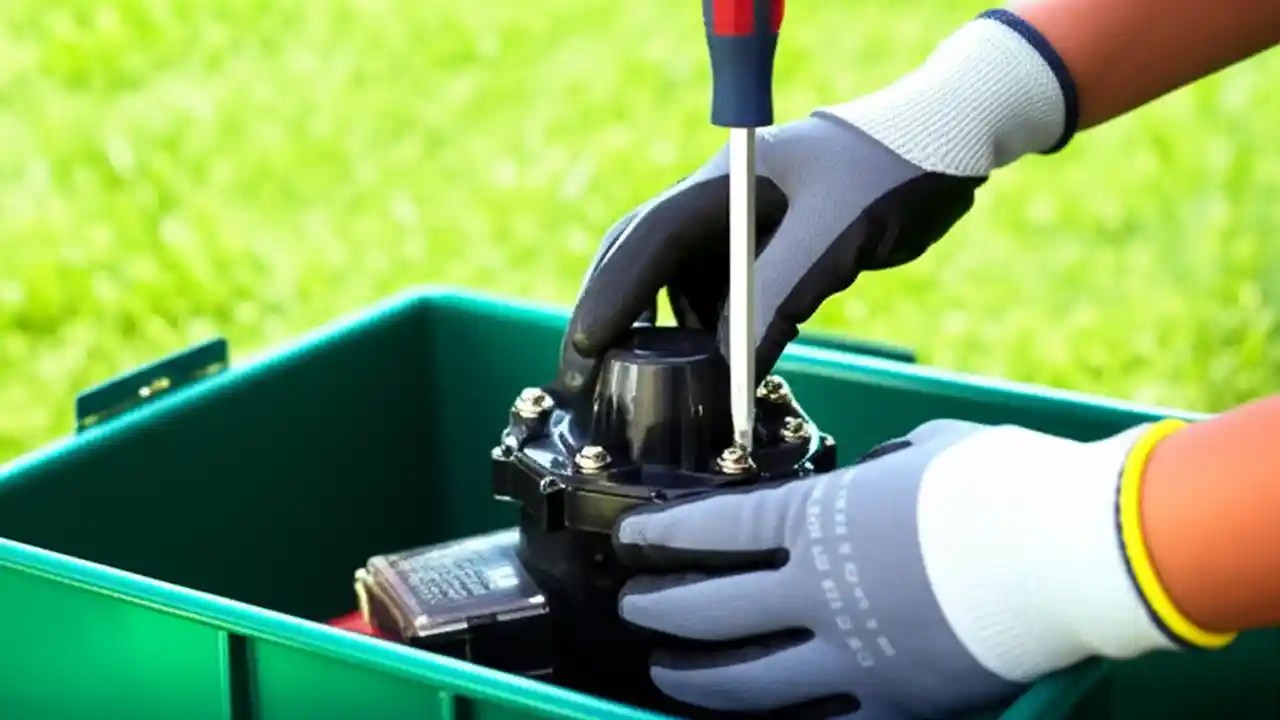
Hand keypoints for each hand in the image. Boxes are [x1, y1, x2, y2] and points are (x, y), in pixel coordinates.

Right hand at [559, 114, 980, 394]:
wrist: (943, 147)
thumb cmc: (890, 172)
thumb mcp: (831, 235)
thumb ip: (776, 295)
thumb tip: (728, 370)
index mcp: (723, 184)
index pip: (647, 239)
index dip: (612, 297)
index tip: (587, 350)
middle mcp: (718, 203)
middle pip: (639, 257)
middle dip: (607, 316)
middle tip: (582, 376)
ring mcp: (739, 224)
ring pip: (676, 282)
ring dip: (658, 329)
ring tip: (639, 384)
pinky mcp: (765, 246)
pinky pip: (719, 294)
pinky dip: (708, 331)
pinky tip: (712, 365)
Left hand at [612, 419, 1183, 718]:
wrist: (1070, 554)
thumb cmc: (1001, 486)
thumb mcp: (924, 452)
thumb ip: (880, 467)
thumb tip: (872, 472)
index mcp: (818, 523)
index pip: (712, 531)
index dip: (661, 535)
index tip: (631, 539)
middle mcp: (817, 594)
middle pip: (710, 611)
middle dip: (659, 608)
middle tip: (634, 606)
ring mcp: (851, 655)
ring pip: (746, 682)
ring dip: (695, 677)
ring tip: (666, 672)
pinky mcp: (894, 701)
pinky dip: (780, 716)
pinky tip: (760, 715)